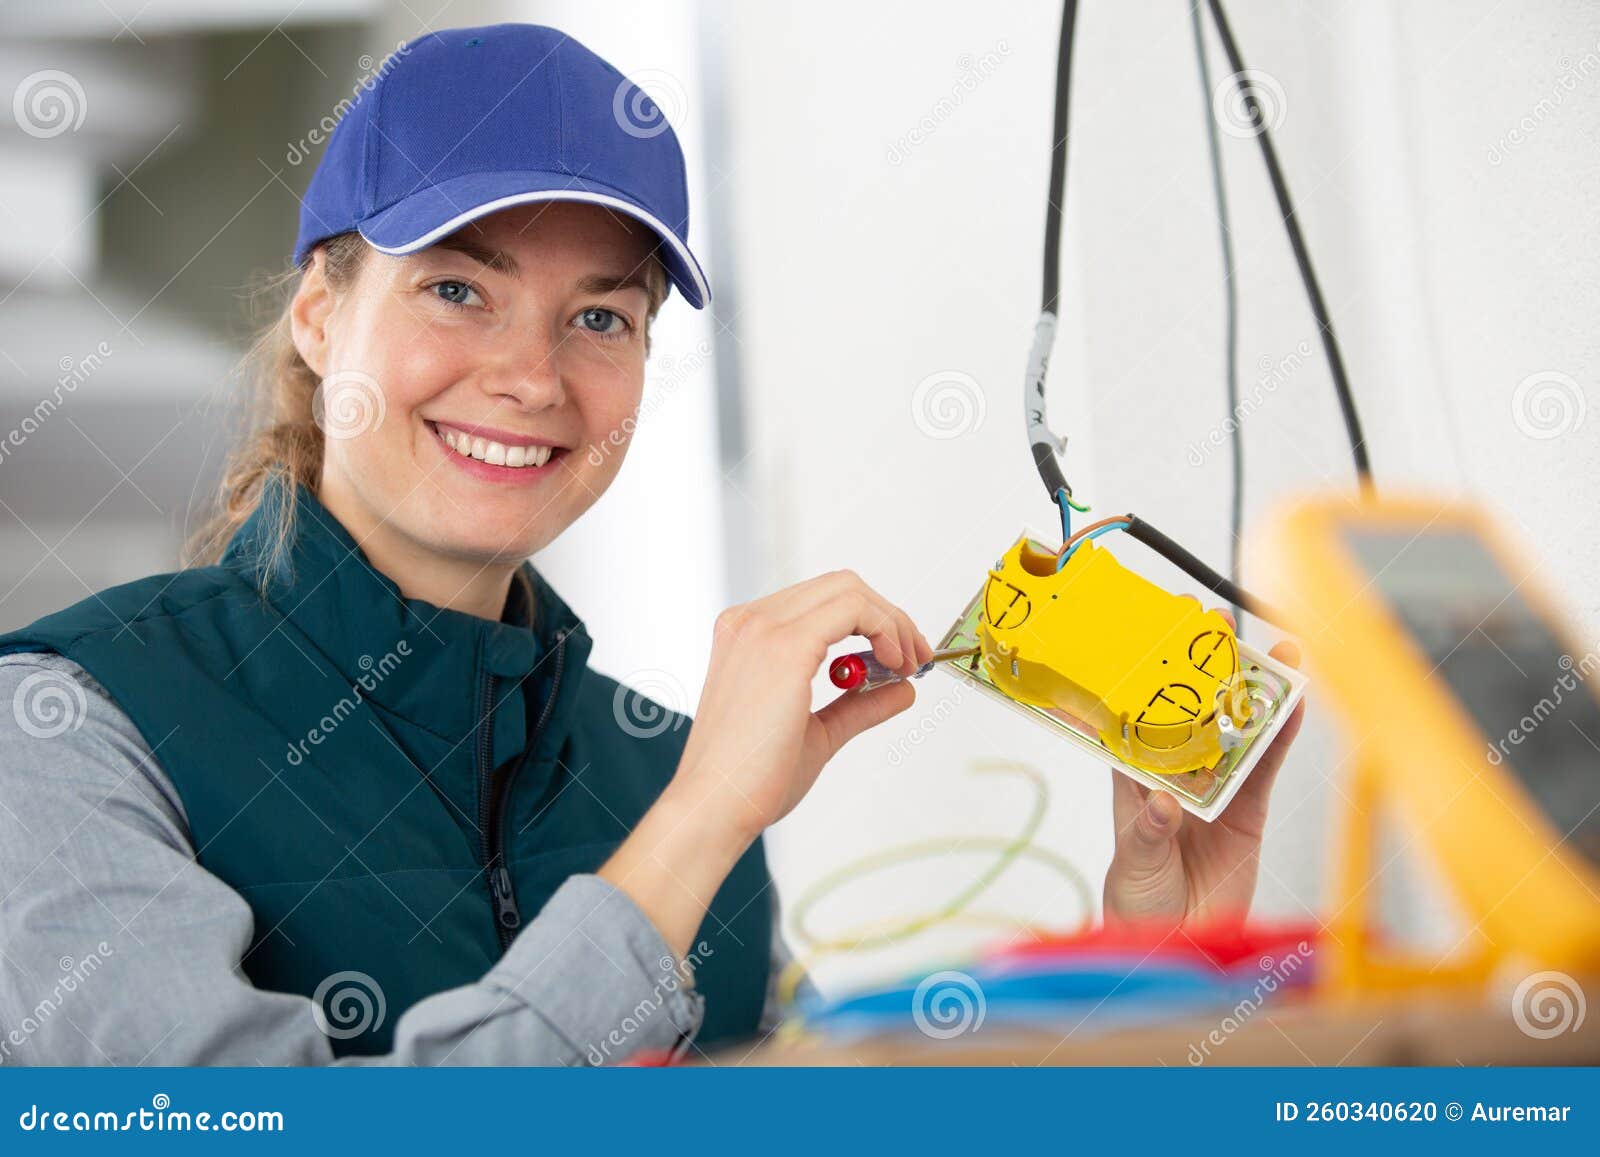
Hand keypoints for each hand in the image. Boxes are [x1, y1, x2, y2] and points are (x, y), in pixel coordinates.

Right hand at [601, 569, 930, 958]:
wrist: (716, 805)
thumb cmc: (751, 779)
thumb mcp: (818, 732)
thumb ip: (857, 705)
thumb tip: (900, 690)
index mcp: (747, 636)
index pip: (821, 602)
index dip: (870, 621)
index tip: (899, 657)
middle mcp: (750, 622)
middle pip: (840, 586)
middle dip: (888, 616)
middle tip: (914, 658)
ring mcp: (763, 629)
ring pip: (849, 589)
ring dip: (891, 621)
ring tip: (908, 663)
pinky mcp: (785, 646)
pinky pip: (853, 609)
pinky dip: (885, 628)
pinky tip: (895, 664)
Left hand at [1102, 608, 1305, 928]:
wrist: (1175, 946)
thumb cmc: (1138, 903)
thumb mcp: (1135, 864)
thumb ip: (1151, 832)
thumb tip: (1165, 803)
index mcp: (1132, 775)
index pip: (1137, 714)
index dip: (1147, 673)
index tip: (1156, 632)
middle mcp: (1175, 773)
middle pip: (1193, 710)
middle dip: (1204, 666)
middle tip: (1217, 622)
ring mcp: (1215, 788)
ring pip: (1236, 729)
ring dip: (1253, 692)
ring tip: (1275, 652)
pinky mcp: (1249, 809)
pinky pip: (1267, 766)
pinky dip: (1280, 735)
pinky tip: (1294, 703)